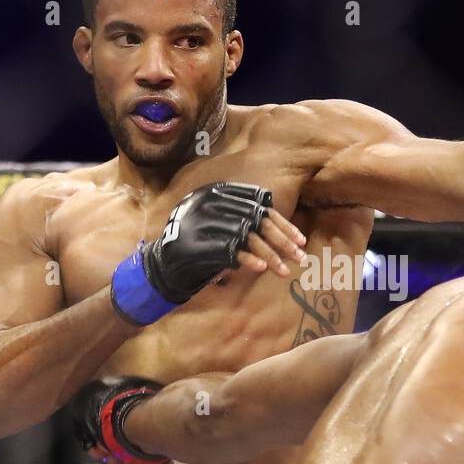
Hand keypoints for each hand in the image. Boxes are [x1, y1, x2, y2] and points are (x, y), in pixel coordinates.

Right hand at [112, 182, 306, 324]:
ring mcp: (199, 221)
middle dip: (282, 240)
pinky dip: (248, 259)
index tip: (301, 240)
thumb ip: (246, 223)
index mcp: (215, 193)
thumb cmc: (200, 250)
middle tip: (301, 256)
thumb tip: (285, 231)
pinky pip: (228, 250)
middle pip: (256, 219)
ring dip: (270, 255)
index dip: (282, 223)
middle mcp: (207, 202)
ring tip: (286, 270)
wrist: (162, 268)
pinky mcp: (194, 243)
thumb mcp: (223, 229)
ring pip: (247, 236)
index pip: (258, 205)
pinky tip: (262, 269)